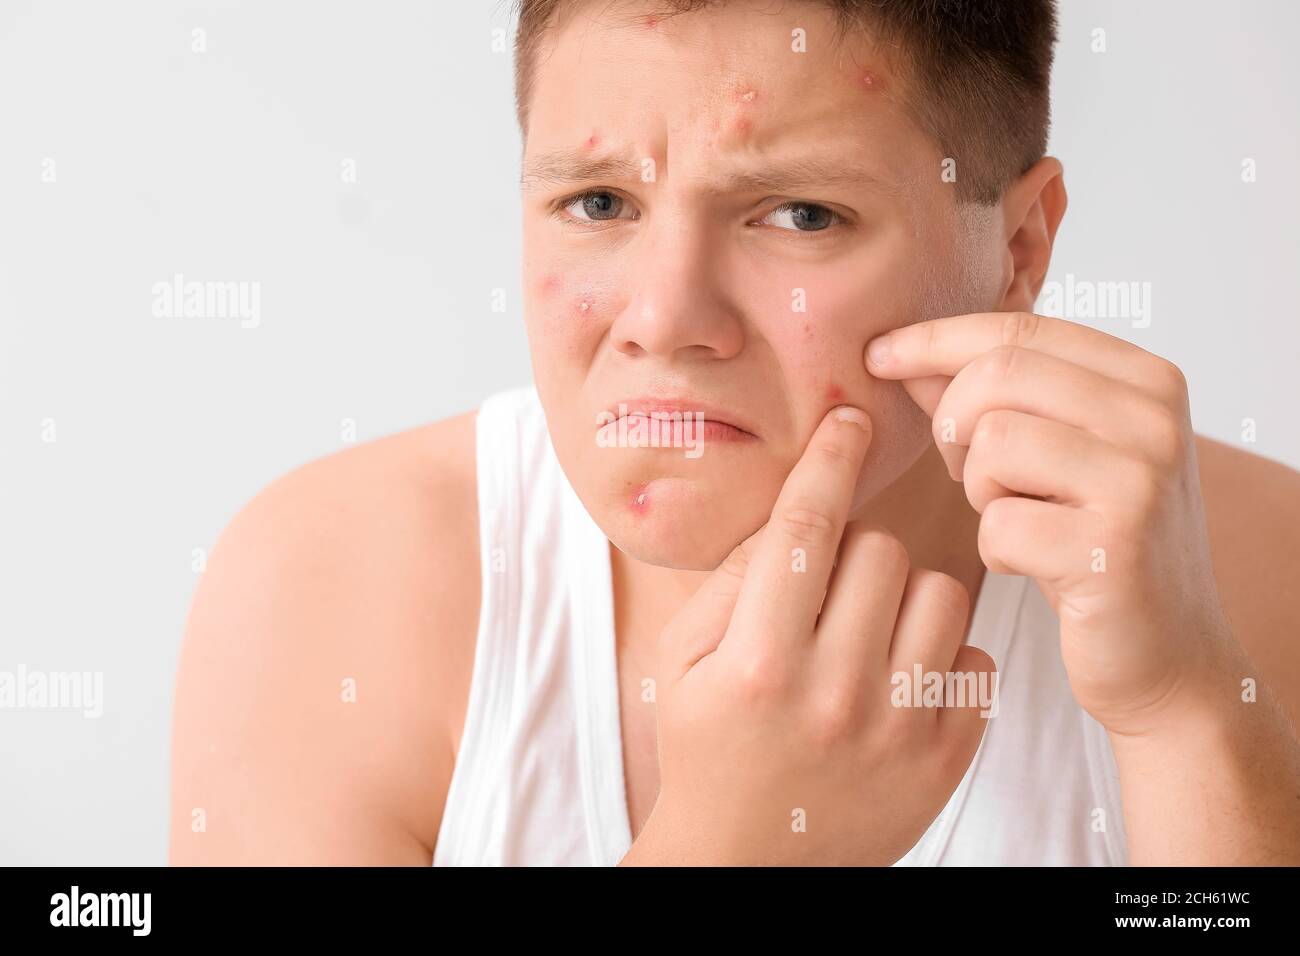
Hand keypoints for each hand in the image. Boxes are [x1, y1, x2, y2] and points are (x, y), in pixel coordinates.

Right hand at [624, 406, 996, 865]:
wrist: (749, 864)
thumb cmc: (708, 746)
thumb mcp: (681, 660)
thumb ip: (731, 580)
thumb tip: (796, 510)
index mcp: (756, 662)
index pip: (804, 531)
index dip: (829, 461)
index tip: (849, 417)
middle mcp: (832, 694)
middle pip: (879, 551)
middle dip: (855, 551)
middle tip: (828, 591)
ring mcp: (898, 730)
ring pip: (942, 593)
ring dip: (905, 595)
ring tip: (870, 632)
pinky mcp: (946, 759)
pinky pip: (974, 657)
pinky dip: (942, 655)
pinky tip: (900, 679)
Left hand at [864, 311, 1236, 735]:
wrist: (1168, 656)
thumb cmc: (1093, 546)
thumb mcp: (1049, 455)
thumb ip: (986, 398)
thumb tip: (899, 354)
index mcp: (1146, 379)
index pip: (1020, 327)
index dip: (936, 339)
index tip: (877, 354)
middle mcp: (1154, 418)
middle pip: (998, 374)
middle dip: (953, 422)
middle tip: (963, 471)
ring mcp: (1141, 480)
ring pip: (994, 443)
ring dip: (979, 491)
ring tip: (1016, 517)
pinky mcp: (1113, 548)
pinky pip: (1000, 524)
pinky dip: (997, 550)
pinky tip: (1033, 565)